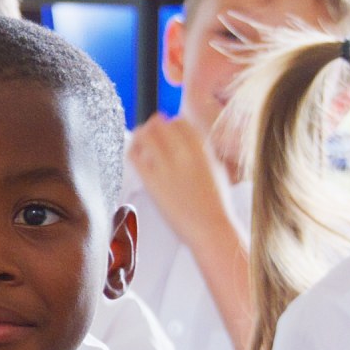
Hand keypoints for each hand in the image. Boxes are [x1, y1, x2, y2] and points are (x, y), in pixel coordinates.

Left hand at [128, 114, 234, 238]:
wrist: (210, 228)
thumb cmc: (216, 203)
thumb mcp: (217, 167)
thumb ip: (202, 150)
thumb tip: (185, 141)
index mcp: (201, 146)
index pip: (178, 121)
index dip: (170, 125)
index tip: (166, 131)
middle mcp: (183, 151)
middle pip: (159, 123)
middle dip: (152, 127)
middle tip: (149, 135)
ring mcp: (166, 166)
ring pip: (144, 135)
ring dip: (139, 136)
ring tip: (140, 144)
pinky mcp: (152, 181)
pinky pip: (134, 156)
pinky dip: (133, 151)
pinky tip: (135, 156)